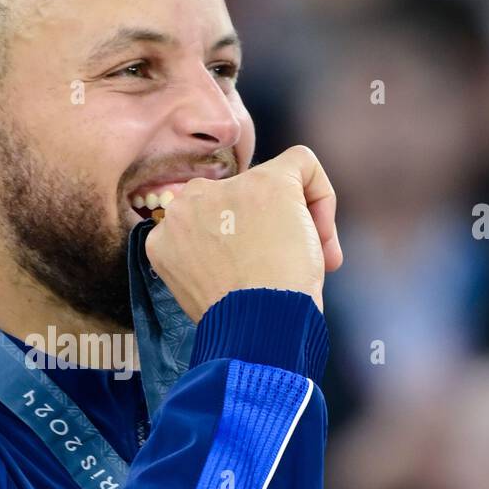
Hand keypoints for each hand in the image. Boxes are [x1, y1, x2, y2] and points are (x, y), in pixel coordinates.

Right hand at [144, 145, 341, 319]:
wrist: (255, 325)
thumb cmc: (234, 321)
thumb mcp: (198, 287)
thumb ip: (208, 258)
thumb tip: (248, 249)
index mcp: (166, 233)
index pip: (204, 223)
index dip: (237, 247)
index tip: (255, 277)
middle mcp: (189, 202)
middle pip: (233, 202)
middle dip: (263, 231)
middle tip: (285, 270)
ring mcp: (229, 188)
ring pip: (268, 186)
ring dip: (291, 220)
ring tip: (308, 262)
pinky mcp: (271, 180)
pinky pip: (301, 163)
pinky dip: (321, 192)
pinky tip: (322, 235)